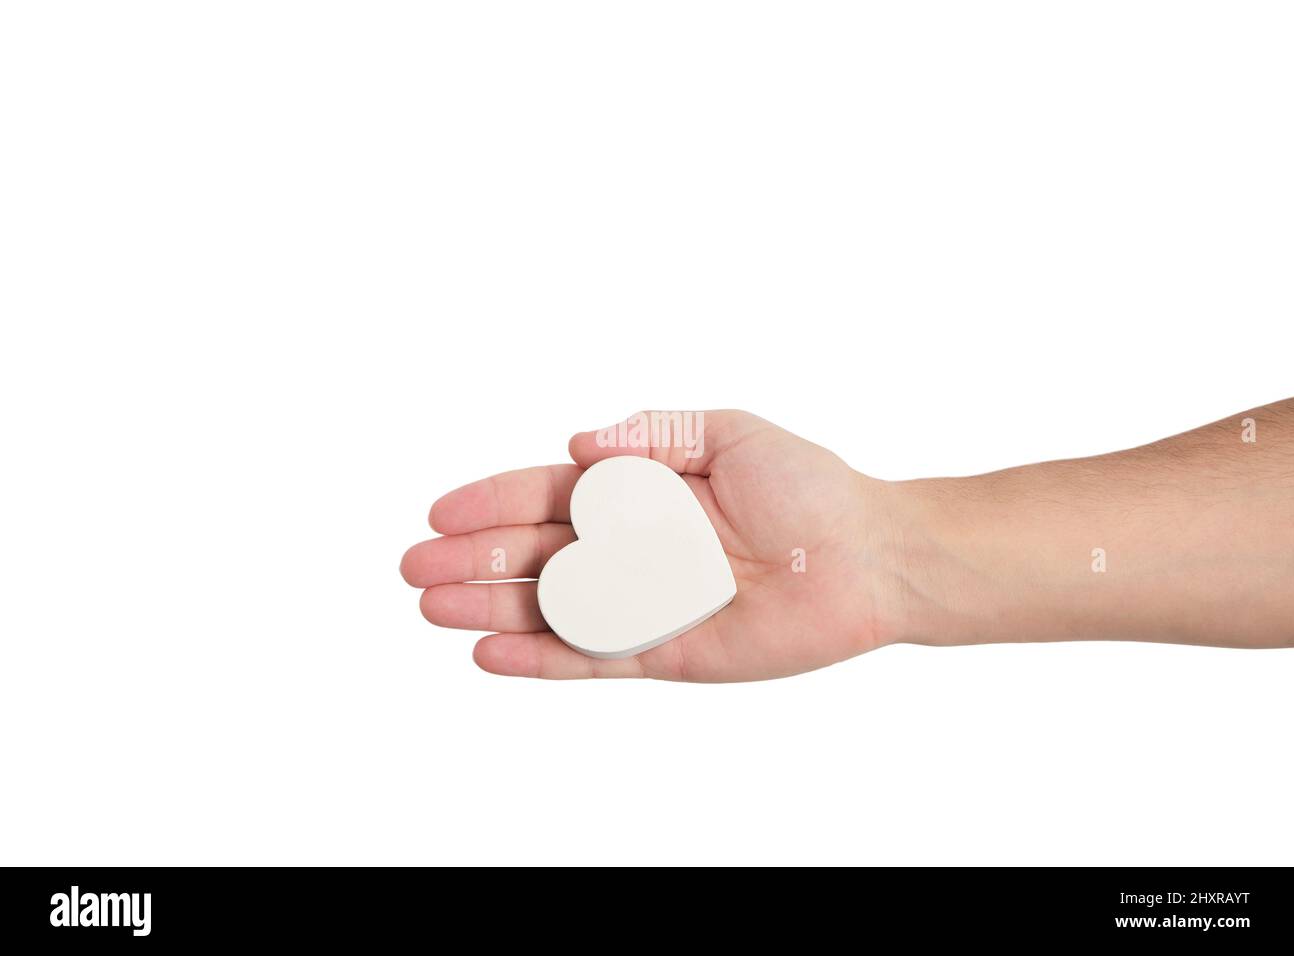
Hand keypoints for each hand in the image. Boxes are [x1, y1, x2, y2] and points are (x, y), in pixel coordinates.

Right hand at [400, 410, 898, 679]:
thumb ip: (650, 435)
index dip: (492, 502)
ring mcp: (643, 602)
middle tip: (413, 569)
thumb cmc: (809, 487)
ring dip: (489, 609)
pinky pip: (590, 657)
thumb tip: (577, 444)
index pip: (547, 496)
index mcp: (640, 493)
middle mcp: (632, 549)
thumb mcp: (728, 432)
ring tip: (433, 608)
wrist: (866, 557)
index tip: (439, 512)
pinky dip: (539, 659)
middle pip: (534, 555)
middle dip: (472, 561)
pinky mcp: (664, 651)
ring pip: (549, 608)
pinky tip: (490, 653)